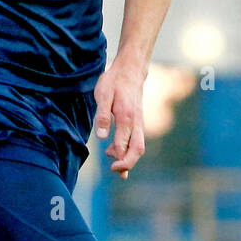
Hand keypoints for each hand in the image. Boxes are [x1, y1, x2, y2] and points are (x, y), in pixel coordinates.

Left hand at [93, 63, 145, 177]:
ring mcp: (139, 122)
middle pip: (138, 150)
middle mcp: (136, 122)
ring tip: (110, 159)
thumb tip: (102, 137)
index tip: (112, 168)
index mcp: (126, 118)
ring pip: (138, 146)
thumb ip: (102, 116)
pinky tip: (115, 153)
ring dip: (127, 157)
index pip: (126, 145)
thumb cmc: (114, 81)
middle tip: (114, 170)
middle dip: (128, 164)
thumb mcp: (102, 95)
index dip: (121, 160)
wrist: (130, 70)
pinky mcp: (138, 122)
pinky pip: (136, 140)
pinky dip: (128, 150)